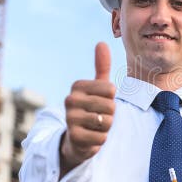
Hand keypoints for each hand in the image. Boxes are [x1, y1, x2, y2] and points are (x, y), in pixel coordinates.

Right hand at [60, 42, 115, 177]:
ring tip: (95, 127)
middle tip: (98, 117)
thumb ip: (102, 67)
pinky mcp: (73, 136)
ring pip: (106, 121)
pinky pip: (101, 137)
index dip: (111, 99)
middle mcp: (70, 100)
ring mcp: (70, 118)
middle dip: (110, 114)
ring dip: (106, 127)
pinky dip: (101, 139)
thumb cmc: (92, 109)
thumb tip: (102, 43)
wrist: (77, 139)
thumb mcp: (98, 88)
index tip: (100, 102)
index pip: (111, 89)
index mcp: (77, 86)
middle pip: (110, 106)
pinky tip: (91, 138)